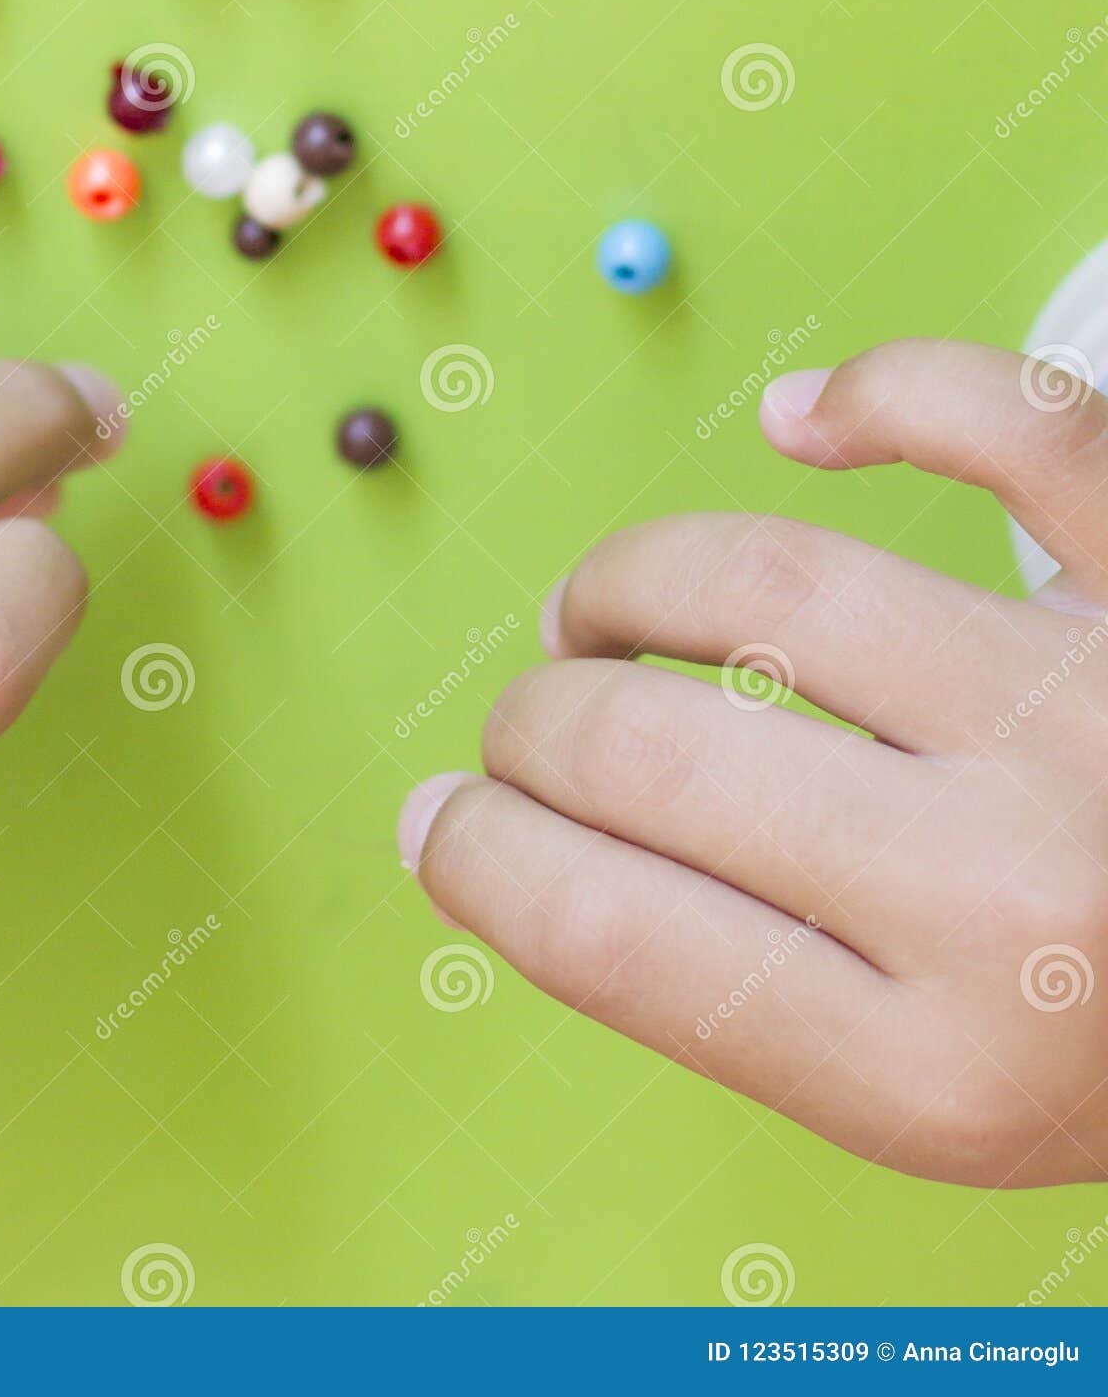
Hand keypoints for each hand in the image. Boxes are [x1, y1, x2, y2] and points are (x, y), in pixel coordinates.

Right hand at [398, 339, 1107, 1186]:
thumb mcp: (940, 1095)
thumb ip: (748, 993)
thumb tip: (527, 848)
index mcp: (944, 1070)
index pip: (609, 934)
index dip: (477, 857)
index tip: (442, 820)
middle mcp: (1020, 896)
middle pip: (652, 755)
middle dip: (533, 728)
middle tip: (534, 724)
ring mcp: (1097, 712)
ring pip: (778, 585)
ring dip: (632, 582)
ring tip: (599, 612)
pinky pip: (1025, 424)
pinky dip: (895, 388)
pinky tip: (809, 413)